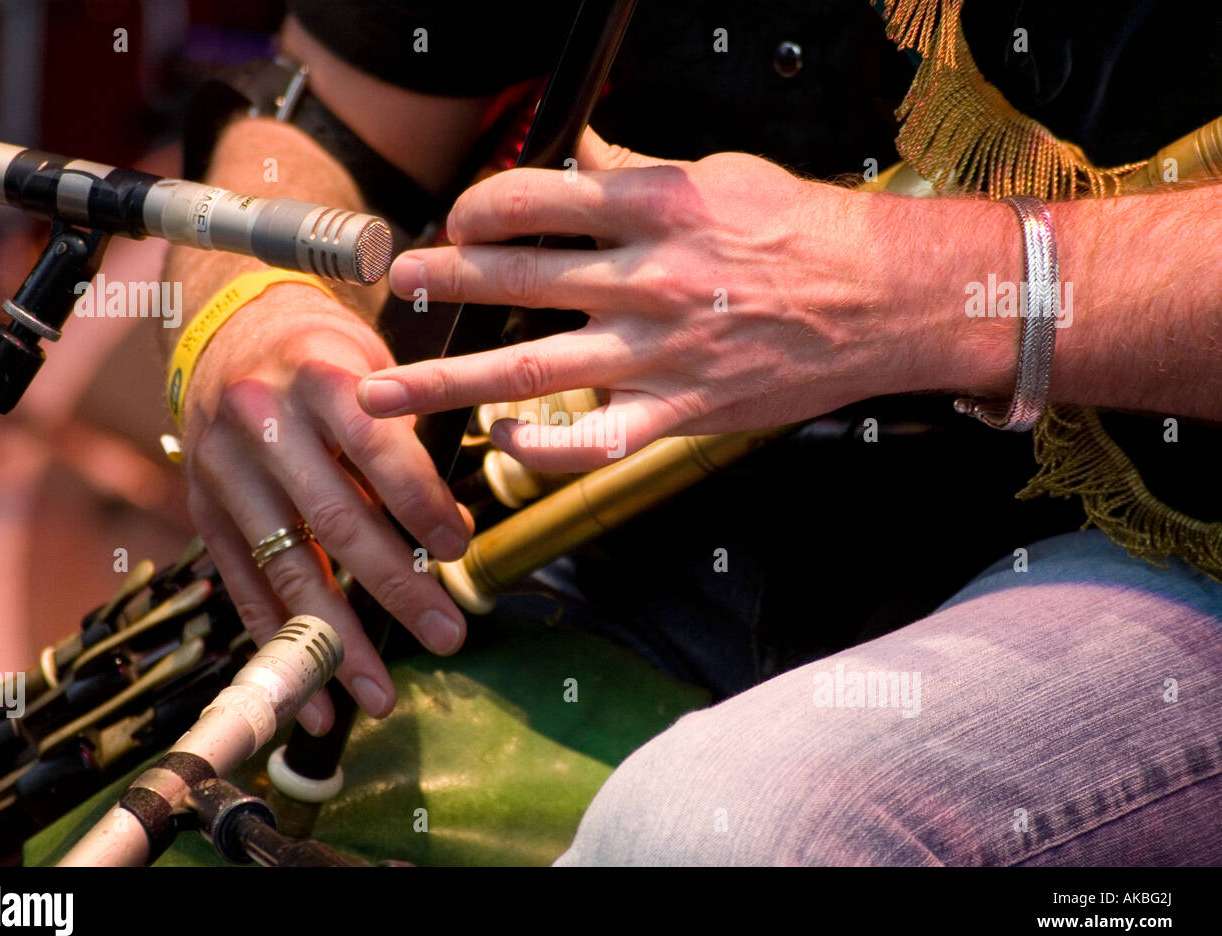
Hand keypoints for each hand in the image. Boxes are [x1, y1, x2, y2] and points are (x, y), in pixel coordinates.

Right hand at [179, 283, 473, 730]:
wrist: (228, 330)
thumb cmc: (323, 355)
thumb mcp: (372, 369)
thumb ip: (404, 443)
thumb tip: (448, 531)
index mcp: (320, 377)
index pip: (379, 450)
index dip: (422, 505)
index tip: (459, 552)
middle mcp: (263, 422)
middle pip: (336, 519)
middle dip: (396, 587)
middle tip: (447, 634)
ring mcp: (224, 470)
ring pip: (288, 567)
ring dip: (338, 639)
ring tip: (380, 692)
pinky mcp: (203, 509)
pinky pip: (243, 587)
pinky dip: (280, 644)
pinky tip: (311, 694)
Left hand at [355, 127, 940, 470]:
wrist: (885, 299)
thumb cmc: (807, 232)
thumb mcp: (723, 177)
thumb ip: (640, 171)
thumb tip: (582, 152)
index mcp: (658, 207)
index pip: (536, 199)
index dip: (480, 208)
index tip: (459, 220)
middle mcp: (650, 279)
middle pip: (516, 280)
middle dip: (443, 281)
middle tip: (398, 285)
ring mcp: (663, 352)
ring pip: (533, 369)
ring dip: (448, 379)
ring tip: (387, 389)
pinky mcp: (684, 411)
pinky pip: (596, 441)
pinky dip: (542, 447)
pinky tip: (500, 440)